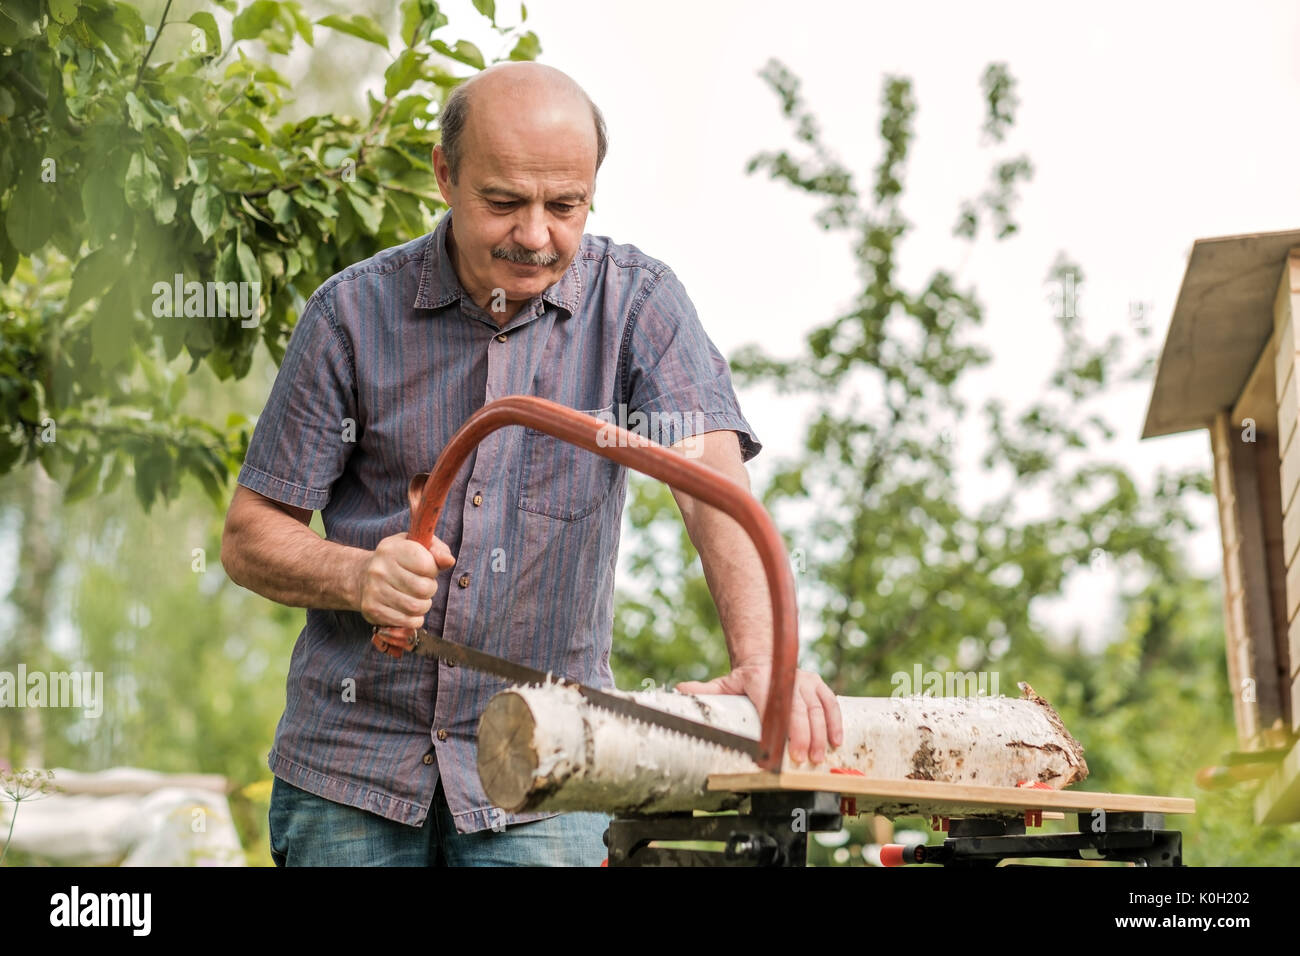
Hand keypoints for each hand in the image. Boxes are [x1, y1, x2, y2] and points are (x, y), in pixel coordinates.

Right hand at [359, 531, 455, 656]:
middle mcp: (379, 569)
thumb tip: (449, 560)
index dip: (433, 570)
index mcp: (391, 549)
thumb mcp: (415, 545)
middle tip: (423, 586)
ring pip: (416, 607)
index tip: (426, 569)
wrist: (361, 576)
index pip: (426, 565)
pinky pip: (407, 622)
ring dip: (423, 605)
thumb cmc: (397, 560)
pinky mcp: (372, 610)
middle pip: (423, 588)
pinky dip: (415, 619)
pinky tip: (409, 610)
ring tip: (417, 598)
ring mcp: (374, 590)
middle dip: (430, 589)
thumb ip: (437, 550)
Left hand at [675, 663, 842, 764]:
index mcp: (761, 681)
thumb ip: (705, 691)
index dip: (779, 725)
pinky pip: (830, 703)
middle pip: (798, 709)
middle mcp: (786, 679)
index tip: (781, 748)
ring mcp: (804, 681)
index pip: (772, 704)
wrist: (765, 658)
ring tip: (819, 757)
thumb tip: (680, 690)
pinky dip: (835, 722)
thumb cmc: (743, 680)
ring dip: (821, 734)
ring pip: (817, 708)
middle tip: (803, 760)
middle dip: (804, 736)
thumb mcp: (724, 684)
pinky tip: (837, 741)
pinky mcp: (817, 684)